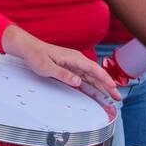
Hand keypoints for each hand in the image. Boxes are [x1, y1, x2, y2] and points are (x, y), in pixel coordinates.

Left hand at [0, 25, 120, 104]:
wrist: (28, 48)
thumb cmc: (36, 56)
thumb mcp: (46, 67)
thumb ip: (62, 74)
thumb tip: (78, 81)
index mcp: (74, 58)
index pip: (94, 69)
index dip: (105, 79)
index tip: (113, 87)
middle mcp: (77, 60)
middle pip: (96, 74)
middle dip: (108, 86)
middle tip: (117, 97)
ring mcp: (74, 64)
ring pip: (92, 76)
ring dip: (102, 86)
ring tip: (111, 97)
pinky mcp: (71, 67)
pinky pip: (85, 77)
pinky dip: (92, 84)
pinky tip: (97, 91)